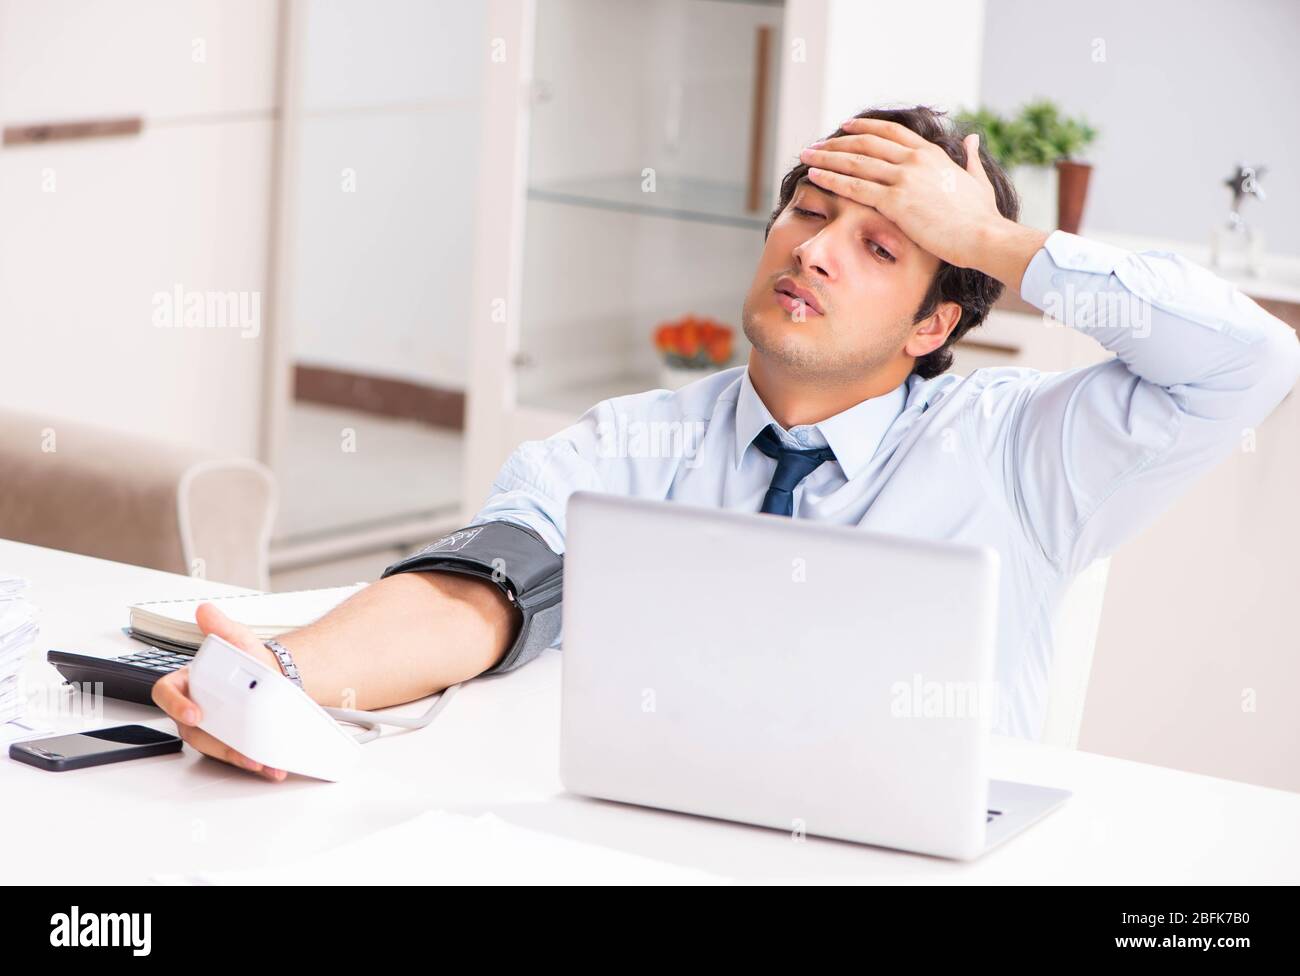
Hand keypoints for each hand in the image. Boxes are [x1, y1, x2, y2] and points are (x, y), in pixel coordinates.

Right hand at [150, 603, 287, 780]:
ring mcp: (211, 728)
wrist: (274, 678)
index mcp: (187, 683)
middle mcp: (194, 708)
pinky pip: (235, 755)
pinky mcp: (229, 742)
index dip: (175, 705)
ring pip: (214, 747)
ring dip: (236, 757)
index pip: (167, 694)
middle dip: (215, 742)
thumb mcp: (237, 639)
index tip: (195, 713)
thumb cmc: (248, 661)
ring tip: (259, 762)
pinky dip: (253, 762)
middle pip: (193, 730)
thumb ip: (220, 627)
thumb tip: (206, 611)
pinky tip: (270, 767)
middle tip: (236, 747)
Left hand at [798, 117, 1006, 270]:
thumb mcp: (977, 179)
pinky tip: (814, 176)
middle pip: (866, 143)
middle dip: (836, 142)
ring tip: (806, 156)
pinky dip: (831, 179)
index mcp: (931, 153)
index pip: (890, 132)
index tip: (845, 127)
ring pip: (855, 162)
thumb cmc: (982, 216)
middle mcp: (914, 160)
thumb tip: (972, 138)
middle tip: (815, 145)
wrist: (983, 236)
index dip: (864, 127)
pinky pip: (855, 187)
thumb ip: (971, 157)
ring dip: (826, 157)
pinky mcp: (895, 201)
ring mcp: (904, 178)